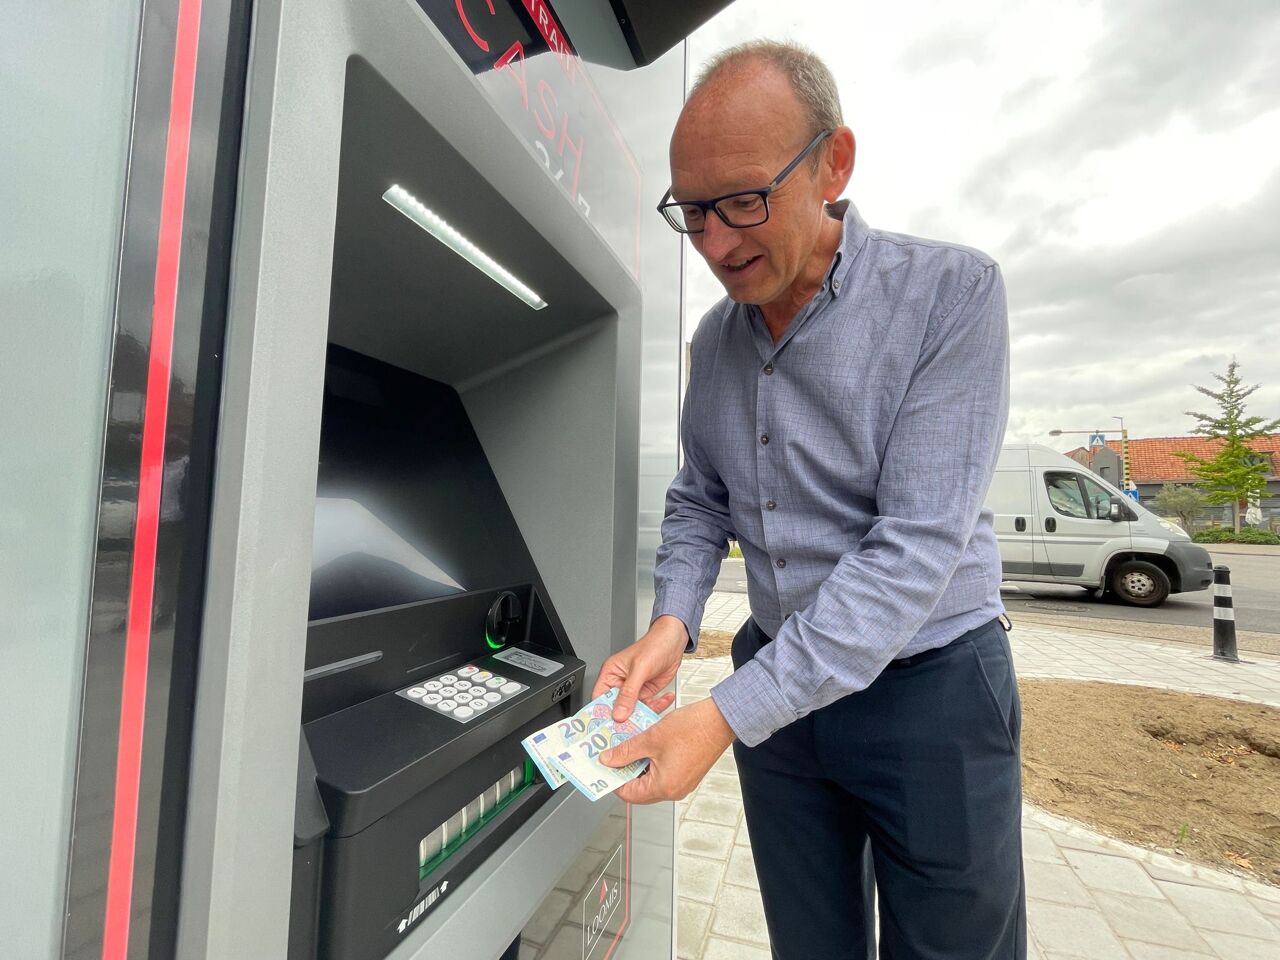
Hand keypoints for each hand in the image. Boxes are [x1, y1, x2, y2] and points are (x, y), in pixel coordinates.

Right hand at [592, 615, 688, 722]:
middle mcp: (621, 683)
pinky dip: (656, 708)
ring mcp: (634, 690)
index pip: (599, 697)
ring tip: (647, 721)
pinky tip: (663, 701)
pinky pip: (648, 707)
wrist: (674, 641)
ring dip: (640, 716)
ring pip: (632, 711)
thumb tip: (619, 712)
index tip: (605, 726)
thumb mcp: (639, 669)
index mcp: (611, 674)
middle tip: (627, 730)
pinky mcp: (647, 693)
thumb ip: (629, 692)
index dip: (600, 712)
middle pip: (615, 708)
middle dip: (622, 719)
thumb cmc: (654, 645)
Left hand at [599, 698, 734, 803]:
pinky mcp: (688, 773)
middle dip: (626, 770)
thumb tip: (608, 760)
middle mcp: (674, 790)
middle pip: (640, 788)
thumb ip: (625, 751)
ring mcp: (683, 782)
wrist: (720, 719)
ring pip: (652, 779)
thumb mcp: (650, 738)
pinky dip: (653, 761)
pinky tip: (647, 744)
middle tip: (615, 753)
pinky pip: (663, 772)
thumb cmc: (692, 729)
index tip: (605, 766)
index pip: (629, 794)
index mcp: (664, 787)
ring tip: (631, 745)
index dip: (614, 779)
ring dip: (639, 763)